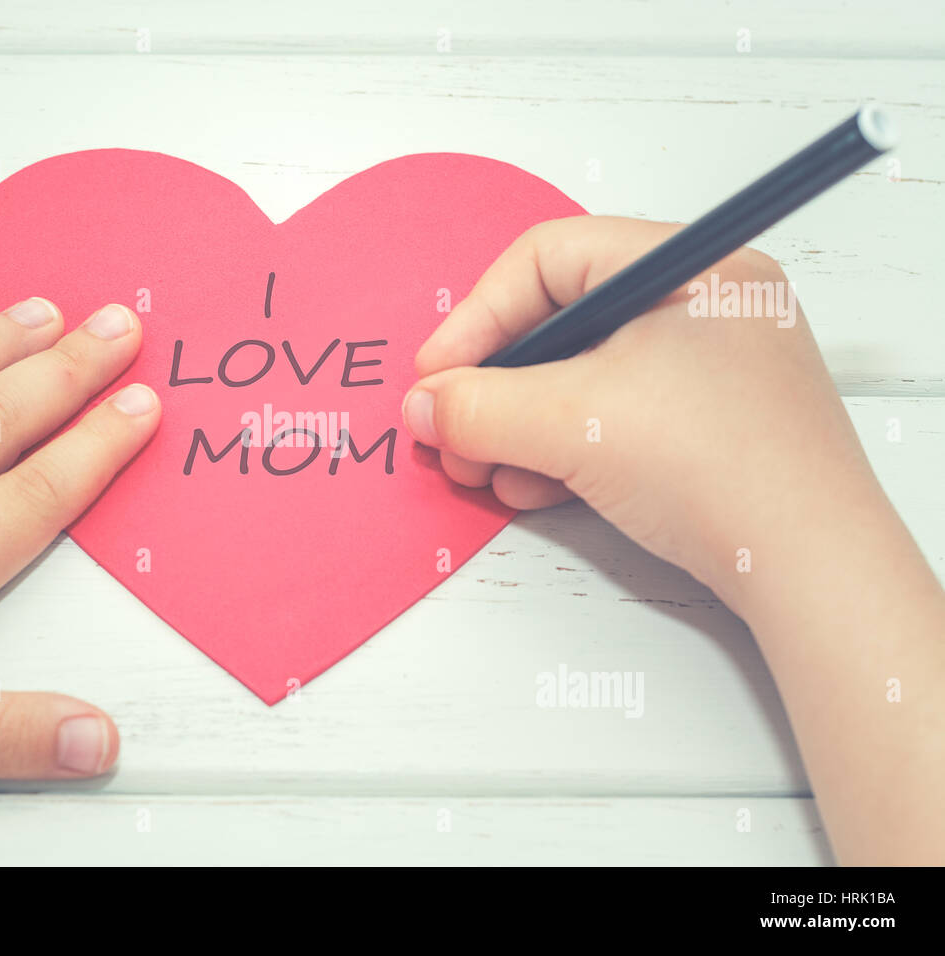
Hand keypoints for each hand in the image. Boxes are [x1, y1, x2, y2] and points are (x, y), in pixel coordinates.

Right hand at [404, 215, 944, 863]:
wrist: (809, 569)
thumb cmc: (716, 468)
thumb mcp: (573, 424)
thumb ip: (480, 407)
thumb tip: (421, 407)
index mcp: (686, 266)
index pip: (546, 259)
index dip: (476, 317)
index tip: (434, 378)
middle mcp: (700, 305)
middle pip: (558, 319)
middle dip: (493, 385)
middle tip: (451, 434)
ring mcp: (707, 368)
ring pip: (580, 375)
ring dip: (517, 424)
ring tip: (484, 472)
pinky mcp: (705, 427)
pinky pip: (611, 416)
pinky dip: (561, 448)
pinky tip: (532, 488)